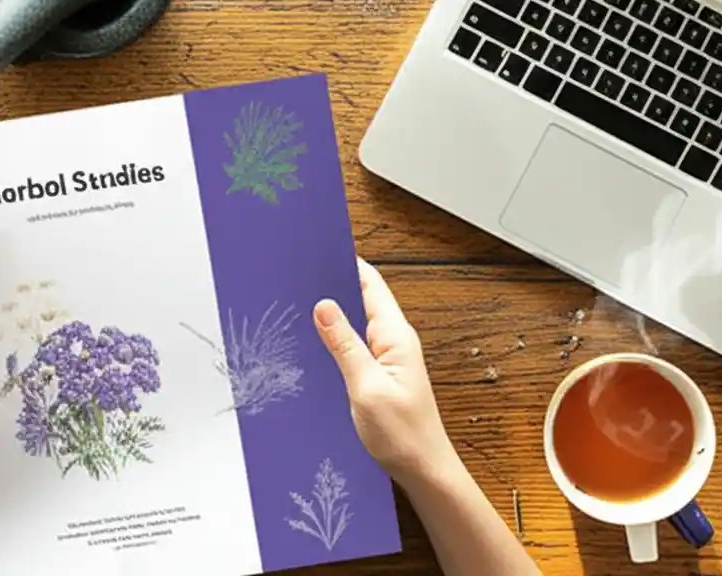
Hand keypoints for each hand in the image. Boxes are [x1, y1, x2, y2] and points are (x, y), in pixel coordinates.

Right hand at [313, 259, 454, 479]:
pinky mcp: (381, 375)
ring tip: (298, 307)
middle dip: (334, 287)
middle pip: (362, 300)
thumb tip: (323, 306)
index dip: (346, 264)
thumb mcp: (366, 388)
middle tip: (297, 278)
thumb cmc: (404, 436)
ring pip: (357, 324)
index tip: (318, 251)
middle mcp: (395, 341)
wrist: (424, 472)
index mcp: (396, 336)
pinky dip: (337, 341)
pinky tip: (316, 345)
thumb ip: (344, 345)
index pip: (371, 284)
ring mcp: (388, 358)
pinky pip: (356, 347)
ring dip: (333, 315)